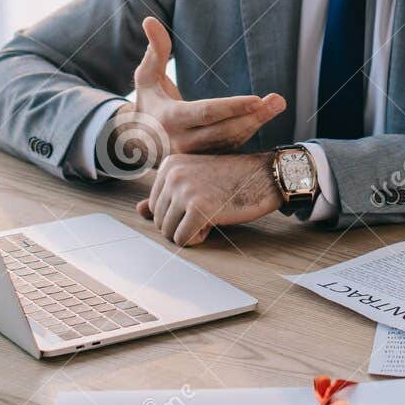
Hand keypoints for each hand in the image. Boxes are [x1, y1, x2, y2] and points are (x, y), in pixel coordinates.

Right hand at [122, 17, 284, 164]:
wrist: (139, 142)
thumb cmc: (148, 101)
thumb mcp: (146, 76)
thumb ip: (155, 49)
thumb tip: (150, 19)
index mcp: (170, 119)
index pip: (206, 113)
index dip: (232, 107)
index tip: (256, 99)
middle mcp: (183, 142)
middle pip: (225, 130)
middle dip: (254, 116)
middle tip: (279, 100)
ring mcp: (196, 156)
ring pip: (231, 141)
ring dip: (257, 124)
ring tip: (278, 104)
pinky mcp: (205, 161)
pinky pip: (230, 148)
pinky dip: (248, 132)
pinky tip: (264, 115)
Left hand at [135, 151, 280, 245]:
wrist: (265, 175)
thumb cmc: (232, 180)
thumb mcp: (196, 181)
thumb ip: (166, 196)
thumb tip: (139, 211)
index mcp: (169, 165)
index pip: (154, 206)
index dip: (179, 213)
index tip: (202, 199)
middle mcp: (172, 174)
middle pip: (159, 221)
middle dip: (183, 224)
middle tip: (209, 208)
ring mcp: (184, 190)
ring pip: (169, 233)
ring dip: (191, 231)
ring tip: (212, 213)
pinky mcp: (198, 208)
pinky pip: (184, 240)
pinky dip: (199, 238)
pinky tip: (216, 221)